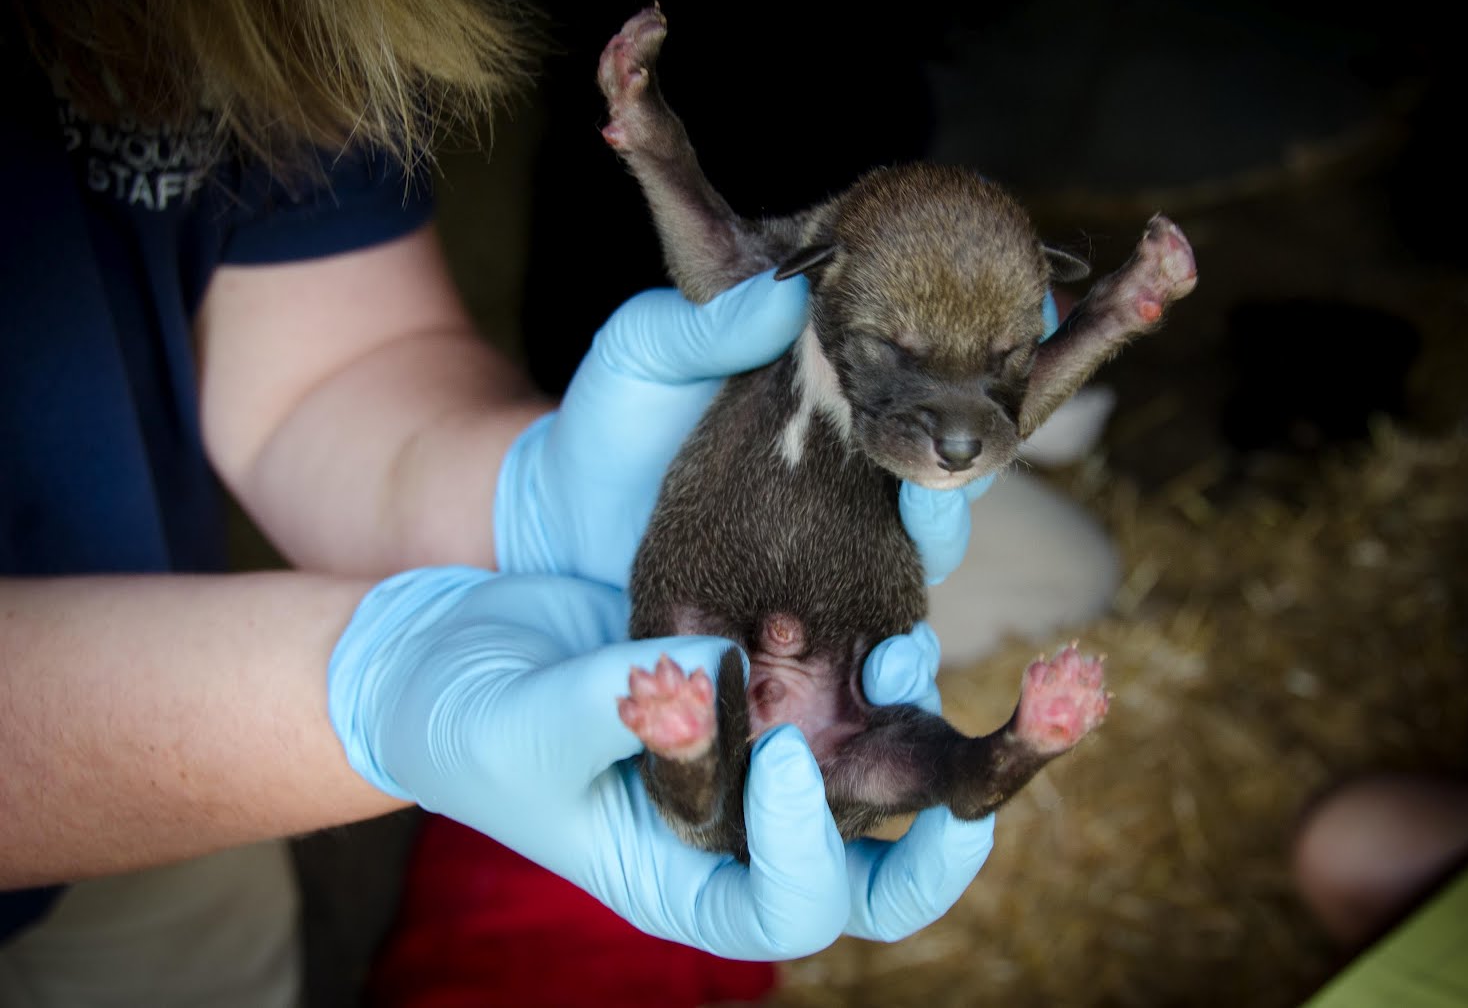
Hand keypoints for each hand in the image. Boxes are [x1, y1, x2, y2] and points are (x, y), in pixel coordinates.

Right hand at [328, 569, 993, 955]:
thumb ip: (604, 711)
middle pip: (884, 864)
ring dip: (929, 712)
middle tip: (990, 775)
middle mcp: (753, 827)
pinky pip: (858, 670)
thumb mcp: (514, 730)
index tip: (779, 757)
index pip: (788, 910)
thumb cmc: (465, 724)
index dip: (806, 855)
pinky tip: (886, 582)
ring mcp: (774, 746)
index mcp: (689, 881)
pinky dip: (883, 638)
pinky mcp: (779, 672)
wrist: (453, 650)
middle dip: (951, 827)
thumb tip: (705, 676)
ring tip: (913, 640)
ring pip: (891, 761)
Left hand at [494, 270, 991, 587]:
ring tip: (926, 520)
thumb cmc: (608, 418)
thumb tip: (787, 292)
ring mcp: (848, 526)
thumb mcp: (644, 350)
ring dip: (942, 523)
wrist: (561, 524)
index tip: (1013, 333)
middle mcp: (858, 450)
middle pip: (952, 445)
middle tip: (947, 446)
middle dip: (970, 445)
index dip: (983, 346)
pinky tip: (896, 636)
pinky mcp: (826, 598)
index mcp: (834, 377)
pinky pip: (887, 608)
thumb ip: (708, 324)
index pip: (930, 360)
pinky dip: (903, 626)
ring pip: (934, 526)